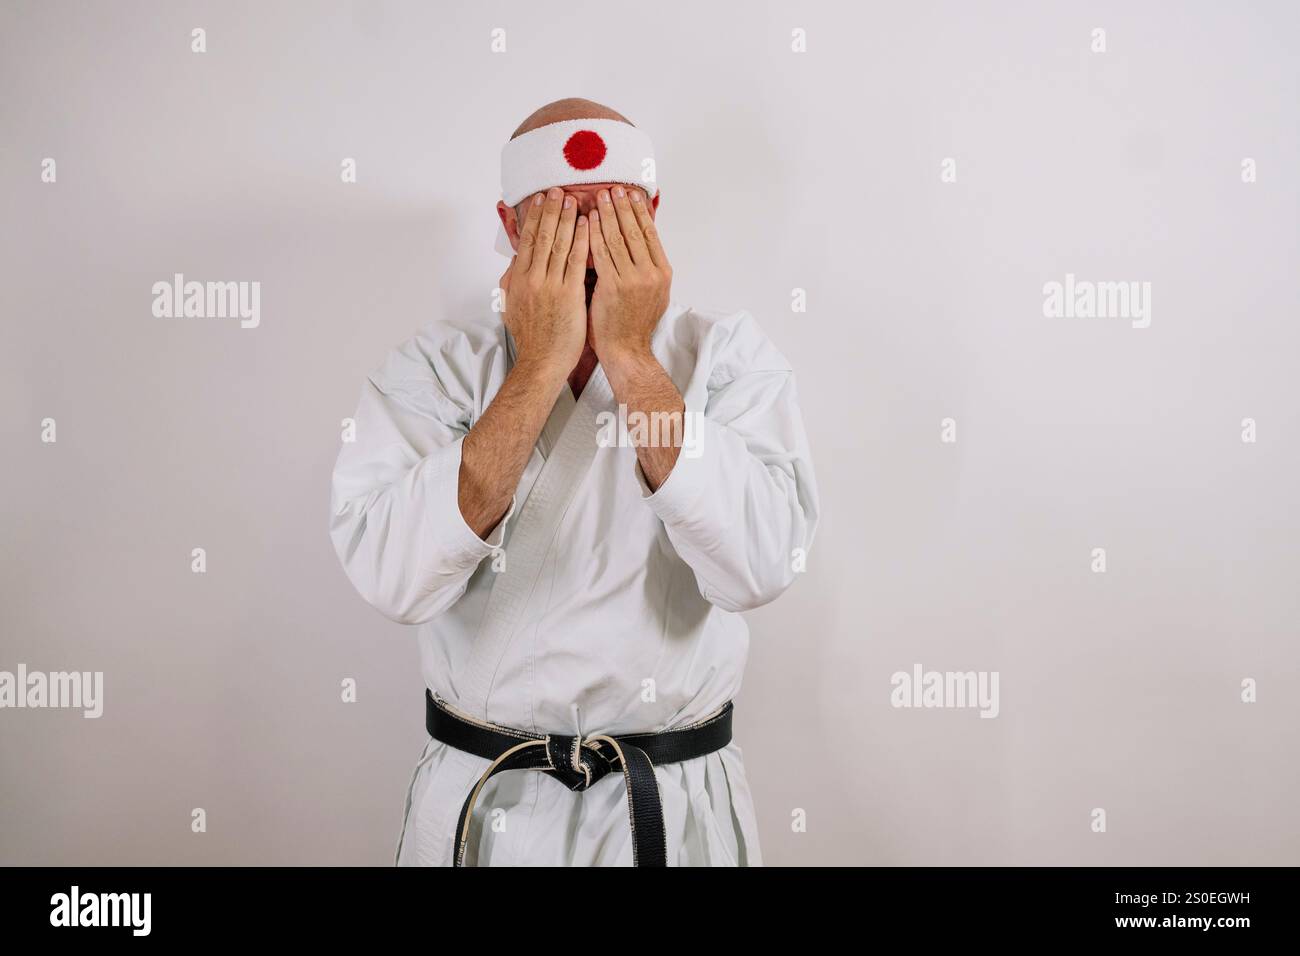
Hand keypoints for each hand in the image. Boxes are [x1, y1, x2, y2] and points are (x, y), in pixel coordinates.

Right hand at [501, 187, 589, 374]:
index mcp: (518, 280)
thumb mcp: (511, 308)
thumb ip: (511, 284)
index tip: (540, 200)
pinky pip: (576, 262)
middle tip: (558, 190)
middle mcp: (532, 279)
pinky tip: (587, 226)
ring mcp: (550, 286)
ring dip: (566, 219)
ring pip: (559, 245)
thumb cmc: (531, 339)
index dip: (534, 218)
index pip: (526, 241)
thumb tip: (513, 265)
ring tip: (574, 200)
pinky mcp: (569, 295)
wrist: (541, 363)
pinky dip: (581, 241)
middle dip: (551, 211)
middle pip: (542, 237)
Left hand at [588, 186, 671, 365]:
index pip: (650, 234)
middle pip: (635, 231)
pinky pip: (602, 252)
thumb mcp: (653, 293)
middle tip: (613, 188)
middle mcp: (652, 274)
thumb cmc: (633, 324)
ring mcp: (634, 280)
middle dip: (623, 207)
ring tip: (600, 197)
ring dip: (609, 214)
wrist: (627, 351)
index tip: (631, 195)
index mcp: (663, 273)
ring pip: (619, 238)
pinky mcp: (613, 286)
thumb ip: (647, 268)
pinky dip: (596, 233)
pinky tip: (590, 220)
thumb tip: (638, 243)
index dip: (639, 212)